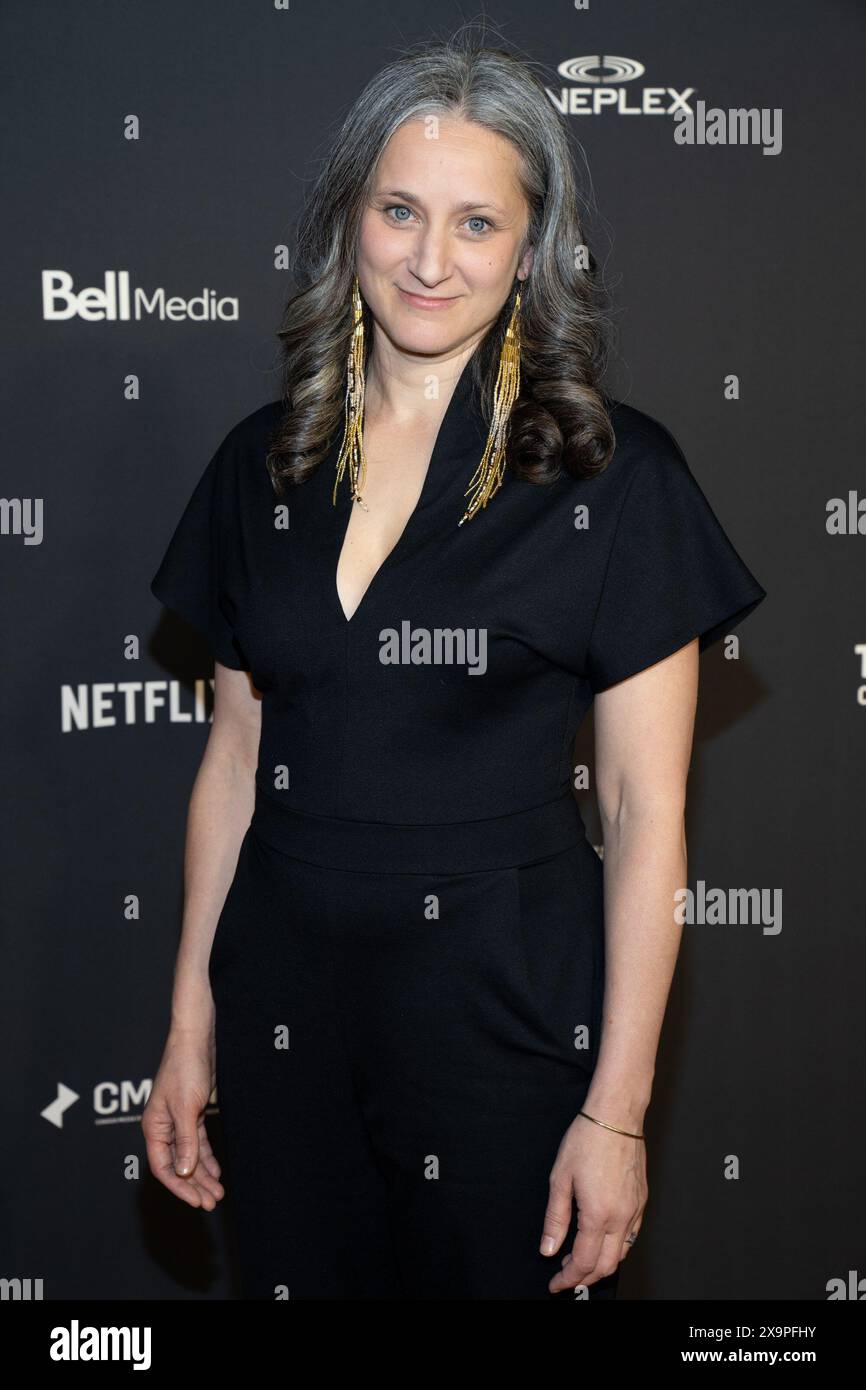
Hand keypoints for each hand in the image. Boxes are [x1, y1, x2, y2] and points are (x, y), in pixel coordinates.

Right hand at [141, 1028, 224, 1210]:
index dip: (180, 1188)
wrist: (197, 1039)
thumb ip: (186, 1141)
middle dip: (195, 1186)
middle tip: (212, 1202)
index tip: (197, 1202)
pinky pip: (198, 1143)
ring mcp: (178, 1121)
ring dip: (203, 1175)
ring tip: (218, 1192)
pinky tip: (216, 1171)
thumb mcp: (186, 1108)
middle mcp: (164, 1127)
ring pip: (189, 1156)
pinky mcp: (192, 1114)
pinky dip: (206, 1157)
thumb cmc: (185, 1067)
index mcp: (154, 1127)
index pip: (163, 1168)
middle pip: (177, 1165)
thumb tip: (183, 1173)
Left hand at [540, 1111, 646, 1293]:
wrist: (616, 1115)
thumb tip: (549, 1248)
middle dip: (585, 1277)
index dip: (567, 1278)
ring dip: (601, 1264)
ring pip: (622, 1253)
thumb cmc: (588, 1139)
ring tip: (579, 1258)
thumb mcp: (560, 1178)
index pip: (583, 1262)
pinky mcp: (642, 1200)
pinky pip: (632, 1235)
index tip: (555, 1283)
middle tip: (565, 1275)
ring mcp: (636, 1209)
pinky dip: (616, 1247)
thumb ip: (555, 1219)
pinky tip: (601, 1239)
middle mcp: (622, 1217)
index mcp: (598, 1214)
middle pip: (606, 1265)